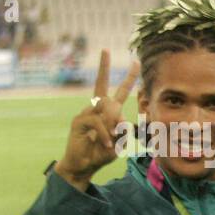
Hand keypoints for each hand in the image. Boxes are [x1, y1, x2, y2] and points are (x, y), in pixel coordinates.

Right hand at [55, 50, 138, 189]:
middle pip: (101, 85)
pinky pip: (98, 122)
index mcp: (108, 112)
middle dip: (104, 67)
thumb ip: (122, 129)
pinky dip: (105, 135)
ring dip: (113, 125)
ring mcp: (85, 113)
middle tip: (105, 49)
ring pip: (106, 109)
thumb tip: (118, 116)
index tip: (135, 62)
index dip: (128, 78)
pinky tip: (107, 145)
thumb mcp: (119, 142)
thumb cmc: (101, 152)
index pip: (119, 92)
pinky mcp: (78, 121)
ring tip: (112, 139)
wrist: (83, 165)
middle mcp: (95, 108)